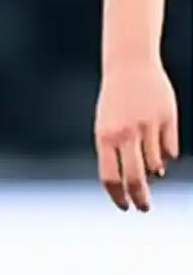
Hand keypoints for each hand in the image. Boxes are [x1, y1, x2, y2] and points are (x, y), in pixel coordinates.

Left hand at [95, 59, 179, 211]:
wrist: (129, 65)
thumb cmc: (115, 100)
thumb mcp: (106, 126)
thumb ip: (117, 152)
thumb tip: (146, 178)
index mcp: (104, 136)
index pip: (110, 177)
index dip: (118, 196)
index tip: (125, 206)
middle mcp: (125, 133)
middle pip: (134, 178)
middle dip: (140, 198)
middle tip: (144, 208)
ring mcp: (147, 126)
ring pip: (155, 164)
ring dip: (153, 171)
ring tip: (149, 164)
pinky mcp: (167, 118)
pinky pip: (170, 148)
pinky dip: (166, 153)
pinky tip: (160, 143)